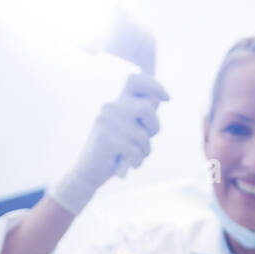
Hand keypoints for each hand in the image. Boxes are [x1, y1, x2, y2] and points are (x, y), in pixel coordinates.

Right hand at [49, 71, 169, 214]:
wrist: (87, 172)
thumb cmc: (113, 153)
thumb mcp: (129, 132)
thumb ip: (141, 117)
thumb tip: (157, 99)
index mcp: (116, 103)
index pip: (135, 81)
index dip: (154, 85)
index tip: (167, 99)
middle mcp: (110, 108)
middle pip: (146, 108)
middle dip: (154, 127)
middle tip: (147, 140)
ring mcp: (107, 122)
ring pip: (143, 134)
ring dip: (145, 150)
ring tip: (136, 157)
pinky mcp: (106, 139)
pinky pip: (135, 150)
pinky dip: (137, 161)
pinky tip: (131, 165)